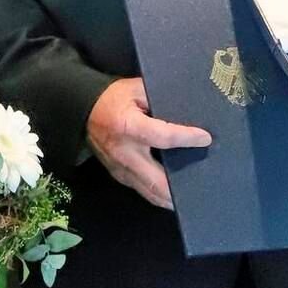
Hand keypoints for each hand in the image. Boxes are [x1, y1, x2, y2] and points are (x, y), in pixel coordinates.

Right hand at [85, 77, 210, 209]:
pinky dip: (158, 194)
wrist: (82, 110)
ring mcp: (119, 168)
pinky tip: (173, 194)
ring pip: (149, 192)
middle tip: (203, 188)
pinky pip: (141, 190)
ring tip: (192, 199)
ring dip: (170, 198)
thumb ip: (159, 97)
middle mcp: (124, 152)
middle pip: (157, 180)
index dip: (186, 138)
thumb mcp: (136, 88)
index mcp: (128, 126)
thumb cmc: (113, 98)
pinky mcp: (118, 175)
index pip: (163, 137)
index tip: (205, 138)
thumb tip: (188, 107)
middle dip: (180, 189)